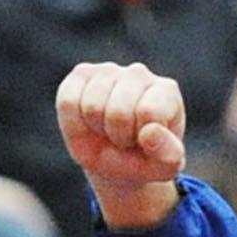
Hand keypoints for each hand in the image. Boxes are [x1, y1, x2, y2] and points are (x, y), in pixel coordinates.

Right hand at [56, 61, 186, 228]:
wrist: (118, 160)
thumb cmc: (146, 159)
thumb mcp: (165, 166)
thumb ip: (168, 154)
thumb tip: (150, 132)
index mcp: (167, 91)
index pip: (148, 113)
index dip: (140, 138)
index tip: (146, 142)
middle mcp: (139, 74)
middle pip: (118, 112)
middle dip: (118, 136)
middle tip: (125, 140)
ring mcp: (109, 70)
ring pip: (91, 106)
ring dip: (98, 130)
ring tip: (109, 131)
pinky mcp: (81, 73)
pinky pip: (68, 101)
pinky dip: (75, 123)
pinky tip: (90, 122)